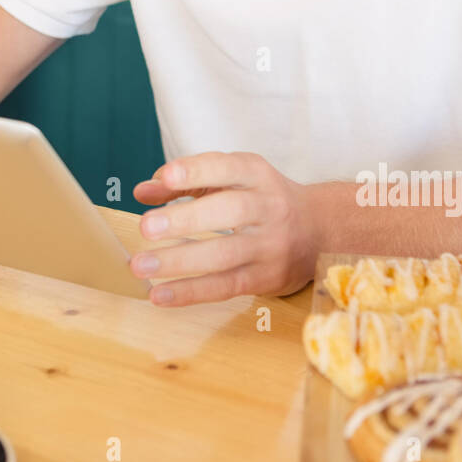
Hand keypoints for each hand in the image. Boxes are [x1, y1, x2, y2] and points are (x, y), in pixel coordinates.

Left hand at [130, 152, 317, 306]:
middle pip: (228, 211)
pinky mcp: (266, 278)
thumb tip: (143, 191)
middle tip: (146, 226)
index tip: (166, 177)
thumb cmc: (261, 200)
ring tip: (141, 265)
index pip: (227, 168)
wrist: (320, 230)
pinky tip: (160, 294)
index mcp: (256, 175)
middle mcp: (267, 207)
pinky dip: (191, 292)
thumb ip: (188, 182)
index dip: (197, 171)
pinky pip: (226, 286)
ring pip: (225, 254)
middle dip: (185, 220)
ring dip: (179, 261)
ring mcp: (269, 245)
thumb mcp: (233, 179)